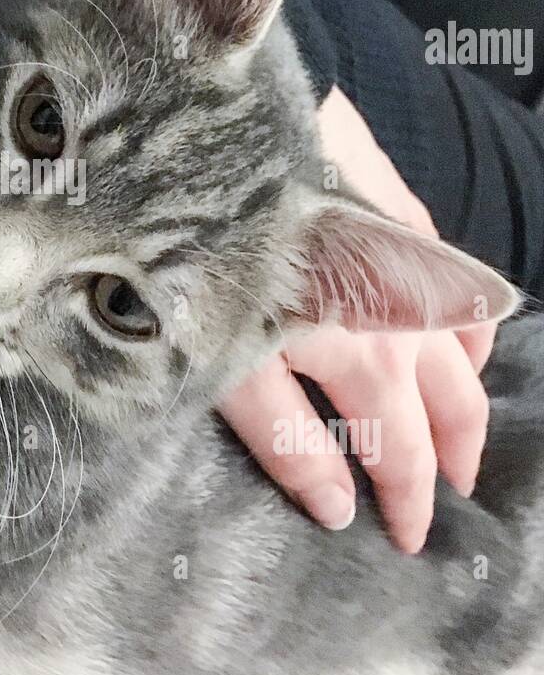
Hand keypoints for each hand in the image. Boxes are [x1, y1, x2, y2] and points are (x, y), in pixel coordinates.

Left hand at [219, 87, 494, 552]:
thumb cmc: (204, 252)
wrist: (220, 132)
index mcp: (361, 359)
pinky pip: (461, 291)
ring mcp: (414, 264)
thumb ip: (286, 437)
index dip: (407, 503)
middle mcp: (405, 318)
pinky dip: (469, 333)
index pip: (401, 453)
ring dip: (465, 404)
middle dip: (449, 464)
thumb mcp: (226, 359)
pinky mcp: (403, 217)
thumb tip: (339, 508)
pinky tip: (461, 348)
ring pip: (467, 352)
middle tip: (439, 508)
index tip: (405, 542)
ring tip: (455, 444)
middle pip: (450, 409)